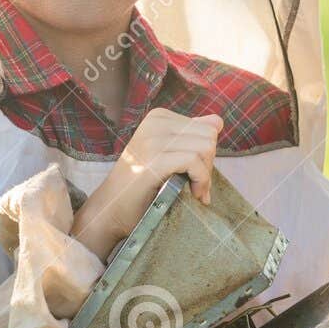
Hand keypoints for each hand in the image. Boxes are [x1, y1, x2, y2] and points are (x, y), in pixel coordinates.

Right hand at [71, 108, 221, 258]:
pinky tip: (194, 194)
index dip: (208, 153)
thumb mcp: (167, 154)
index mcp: (159, 118)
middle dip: (209, 163)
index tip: (197, 173)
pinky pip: (194, 162)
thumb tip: (218, 121)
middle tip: (196, 185)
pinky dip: (201, 181)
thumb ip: (191, 137)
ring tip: (194, 191)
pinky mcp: (154, 160)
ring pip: (206, 148)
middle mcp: (155, 123)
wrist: (110, 209)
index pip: (209, 126)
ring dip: (205, 175)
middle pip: (210, 136)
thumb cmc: (142, 186)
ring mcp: (152, 140)